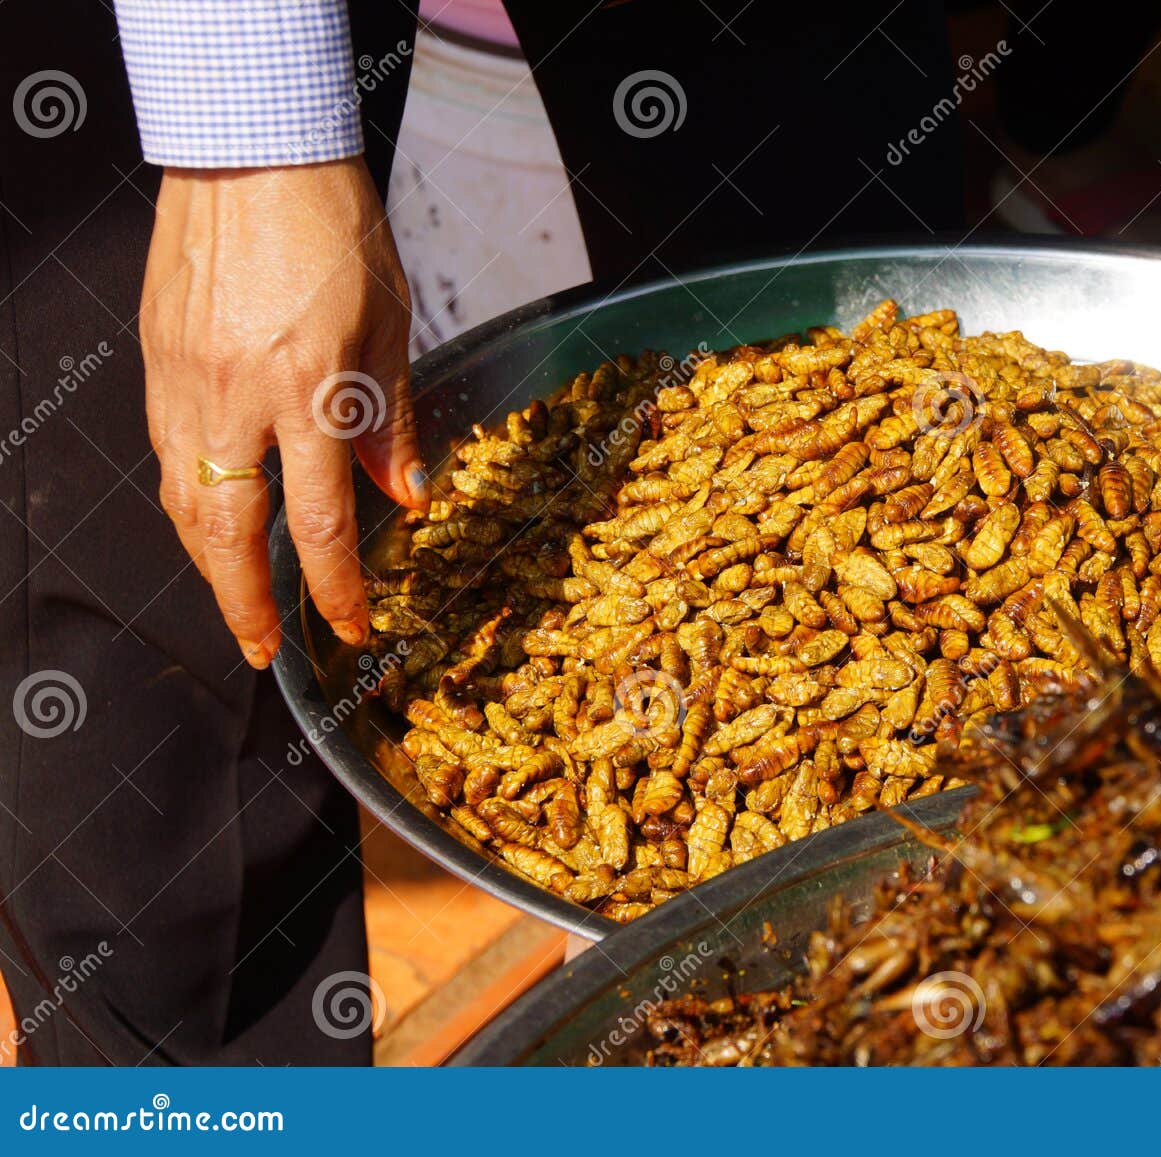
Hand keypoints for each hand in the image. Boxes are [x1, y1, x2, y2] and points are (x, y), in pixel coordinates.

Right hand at [141, 158, 427, 669]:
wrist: (254, 153)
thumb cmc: (335, 228)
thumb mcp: (391, 327)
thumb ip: (394, 420)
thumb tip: (405, 497)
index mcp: (310, 390)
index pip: (319, 523)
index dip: (335, 589)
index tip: (350, 626)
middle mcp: (238, 396)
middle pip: (229, 532)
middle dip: (243, 604)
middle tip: (262, 649)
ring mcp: (186, 379)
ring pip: (184, 497)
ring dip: (208, 561)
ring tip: (235, 598)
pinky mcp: (157, 358)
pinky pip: (168, 449)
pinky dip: (188, 498)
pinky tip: (209, 516)